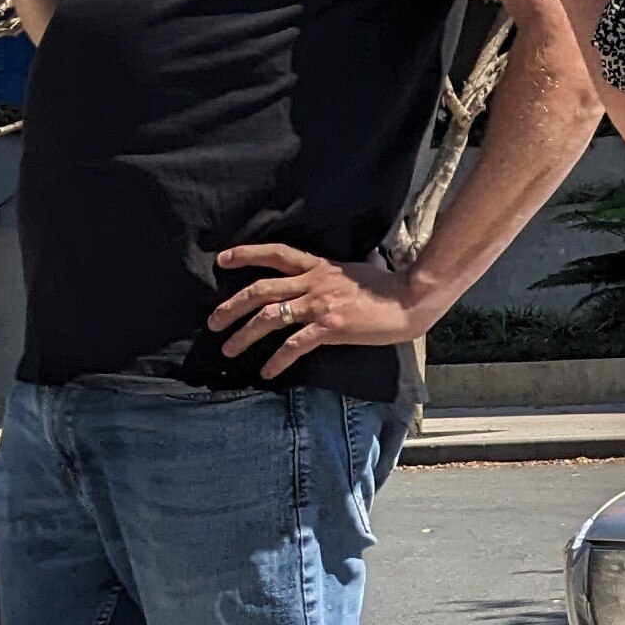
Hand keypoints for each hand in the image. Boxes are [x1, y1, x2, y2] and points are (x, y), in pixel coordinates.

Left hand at [207, 241, 422, 378]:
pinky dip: (276, 359)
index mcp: (318, 266)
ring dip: (244, 334)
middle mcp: (314, 282)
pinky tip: (267, 371)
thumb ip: (338, 271)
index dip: (247, 254)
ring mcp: (320, 304)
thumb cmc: (388, 287)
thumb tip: (344, 265)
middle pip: (260, 289)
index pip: (276, 254)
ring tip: (228, 349)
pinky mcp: (330, 327)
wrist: (410, 299)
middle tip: (213, 322)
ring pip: (269, 316)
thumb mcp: (357, 269)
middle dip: (231, 306)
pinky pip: (294, 344)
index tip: (223, 259)